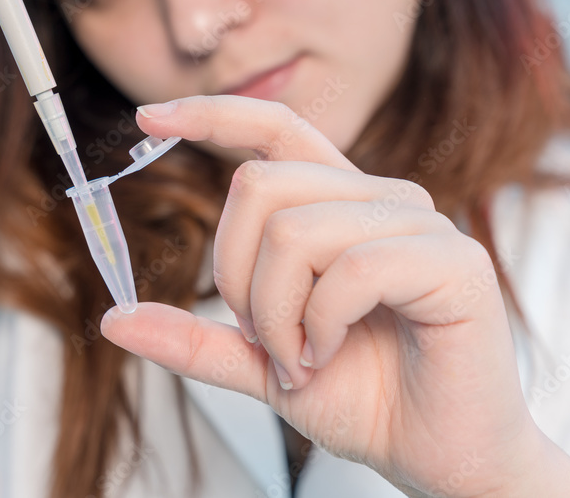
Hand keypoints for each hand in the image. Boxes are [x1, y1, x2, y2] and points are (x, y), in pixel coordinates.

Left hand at [100, 95, 569, 496]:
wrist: (435, 456)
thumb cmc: (362, 399)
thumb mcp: (260, 363)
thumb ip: (196, 338)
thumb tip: (114, 319)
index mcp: (340, 207)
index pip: (277, 129)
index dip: (214, 114)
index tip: (150, 118)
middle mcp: (381, 200)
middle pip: (259, 185)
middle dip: (236, 275)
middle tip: (263, 339)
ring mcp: (422, 224)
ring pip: (294, 231)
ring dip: (275, 315)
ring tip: (300, 359)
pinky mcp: (455, 262)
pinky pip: (350, 269)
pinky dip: (318, 325)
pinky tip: (329, 357)